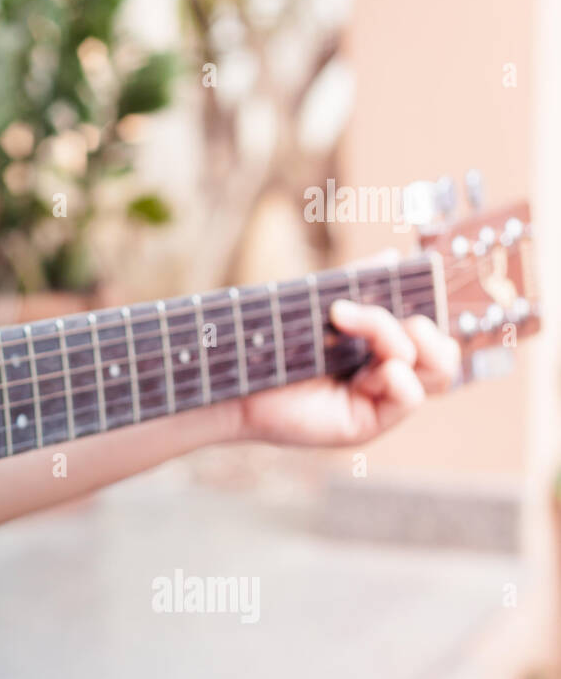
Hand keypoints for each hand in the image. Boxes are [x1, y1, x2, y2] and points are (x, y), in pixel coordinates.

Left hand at [236, 299, 460, 446]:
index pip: (431, 334)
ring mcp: (378, 401)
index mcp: (380, 348)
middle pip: (444, 356)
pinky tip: (367, 372)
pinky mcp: (365, 423)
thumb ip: (359, 283)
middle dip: (424, 329)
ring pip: (437, 373)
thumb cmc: (273, 341)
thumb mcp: (322, 305)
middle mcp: (385, 376)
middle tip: (377, 318)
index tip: (402, 289)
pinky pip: (410, 398)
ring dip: (399, 341)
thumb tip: (392, 256)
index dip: (430, 312)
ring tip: (355, 330)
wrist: (235, 374)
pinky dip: (397, 376)